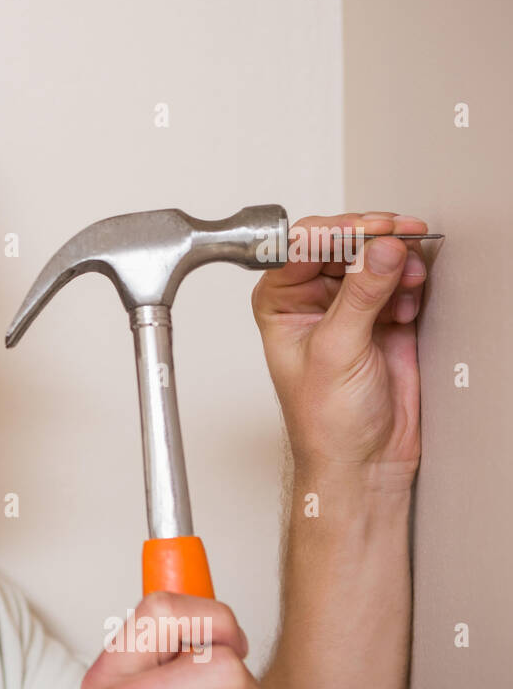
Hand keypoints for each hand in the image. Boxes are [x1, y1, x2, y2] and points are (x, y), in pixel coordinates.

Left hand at [251, 211, 431, 492]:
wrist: (365, 459)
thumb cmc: (326, 421)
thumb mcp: (336, 351)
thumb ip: (359, 296)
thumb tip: (379, 249)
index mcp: (279, 301)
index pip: (301, 248)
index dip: (334, 232)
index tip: (367, 229)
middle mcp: (311, 299)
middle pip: (342, 244)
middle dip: (372, 238)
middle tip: (400, 236)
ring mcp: (350, 306)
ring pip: (375, 257)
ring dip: (397, 259)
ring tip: (409, 276)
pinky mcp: (385, 316)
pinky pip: (401, 279)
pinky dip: (410, 282)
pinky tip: (408, 304)